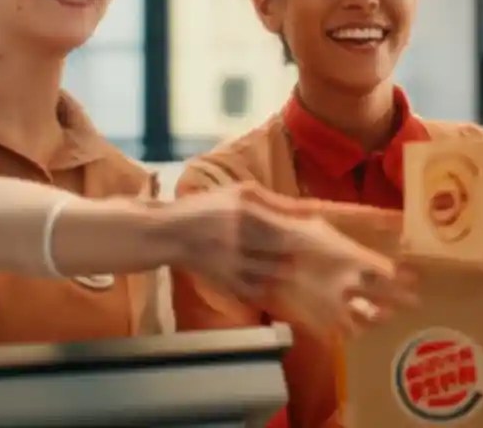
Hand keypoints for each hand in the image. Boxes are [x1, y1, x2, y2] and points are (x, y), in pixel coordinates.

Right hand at [172, 183, 310, 303]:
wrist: (167, 233)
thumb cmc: (206, 208)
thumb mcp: (237, 194)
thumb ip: (273, 200)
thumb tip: (308, 208)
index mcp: (245, 211)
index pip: (286, 227)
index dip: (304, 234)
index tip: (315, 236)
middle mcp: (239, 237)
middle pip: (282, 251)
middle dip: (296, 253)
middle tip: (304, 252)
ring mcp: (232, 262)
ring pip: (272, 272)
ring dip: (283, 270)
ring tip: (286, 264)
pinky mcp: (224, 280)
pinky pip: (256, 289)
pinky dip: (266, 286)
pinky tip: (267, 278)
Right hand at [175, 184, 415, 339]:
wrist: (170, 234)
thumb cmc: (212, 208)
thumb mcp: (249, 194)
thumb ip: (285, 208)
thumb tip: (321, 217)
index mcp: (277, 218)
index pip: (332, 227)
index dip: (366, 235)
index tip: (398, 242)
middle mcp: (274, 247)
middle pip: (333, 268)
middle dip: (374, 281)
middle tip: (410, 289)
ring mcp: (262, 273)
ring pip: (317, 294)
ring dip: (354, 305)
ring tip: (387, 314)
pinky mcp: (252, 292)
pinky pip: (292, 309)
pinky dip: (320, 321)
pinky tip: (346, 329)